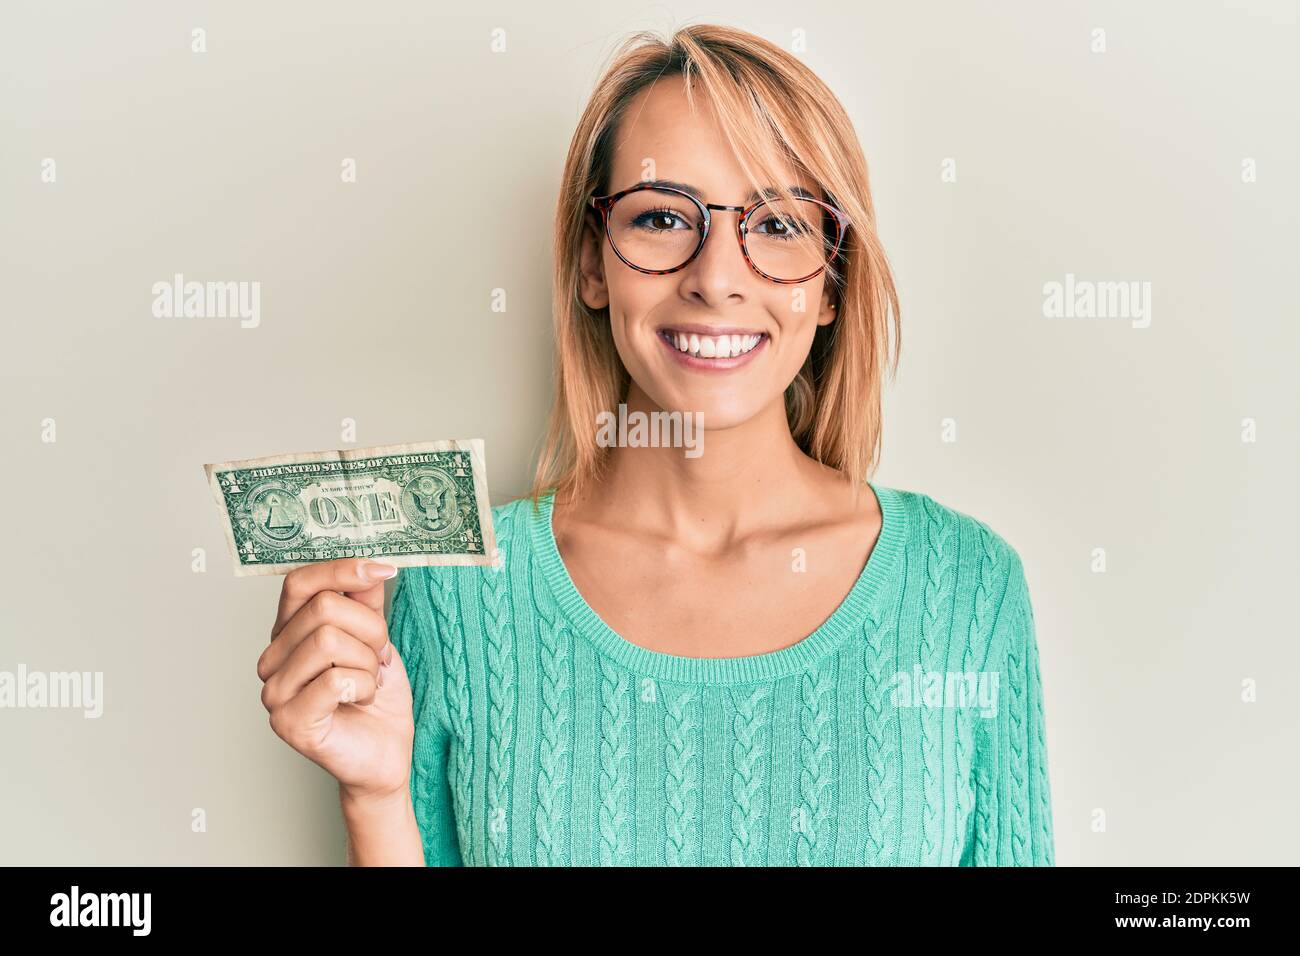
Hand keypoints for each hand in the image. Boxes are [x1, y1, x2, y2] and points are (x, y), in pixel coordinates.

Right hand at [257, 558, 413, 803]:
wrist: (385, 751)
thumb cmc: (375, 696)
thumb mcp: (375, 637)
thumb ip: (364, 601)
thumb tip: (368, 565)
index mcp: (288, 632)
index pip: (299, 582)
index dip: (342, 570)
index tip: (384, 569)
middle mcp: (272, 658)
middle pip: (323, 609)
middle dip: (370, 629)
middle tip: (377, 656)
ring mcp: (275, 691)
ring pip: (329, 640)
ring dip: (367, 662)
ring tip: (367, 681)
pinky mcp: (289, 722)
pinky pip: (334, 679)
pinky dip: (363, 687)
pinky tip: (360, 701)